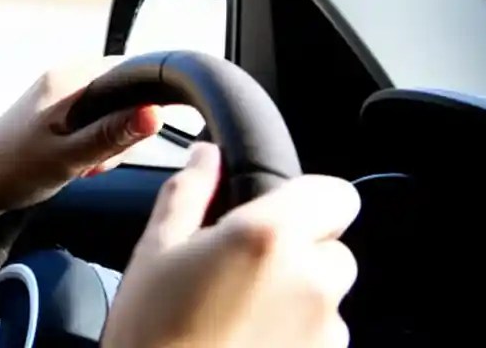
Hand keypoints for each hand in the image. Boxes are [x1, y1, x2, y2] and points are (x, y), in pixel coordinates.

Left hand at [0, 57, 162, 217]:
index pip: (131, 71)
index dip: (144, 102)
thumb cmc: (12, 170)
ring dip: (105, 145)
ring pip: (110, 116)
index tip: (133, 136)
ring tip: (81, 166)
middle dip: (121, 132)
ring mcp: (60, 99)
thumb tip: (156, 113)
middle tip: (96, 159)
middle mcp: (65, 80)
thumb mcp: (69, 157)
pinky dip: (91, 149)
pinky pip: (92, 128)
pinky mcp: (56, 117)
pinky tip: (76, 168)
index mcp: (68, 78)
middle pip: (124, 97)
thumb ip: (113, 135)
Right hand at [102, 143, 360, 347]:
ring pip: (328, 296)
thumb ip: (188, 193)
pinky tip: (250, 340)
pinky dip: (297, 335)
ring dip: (299, 298)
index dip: (308, 200)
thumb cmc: (151, 332)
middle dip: (298, 253)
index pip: (335, 194)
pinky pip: (323, 336)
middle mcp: (310, 281)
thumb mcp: (156, 250)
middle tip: (244, 270)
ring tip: (241, 313)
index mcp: (268, 236)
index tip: (276, 212)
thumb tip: (205, 156)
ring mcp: (325, 331)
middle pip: (332, 248)